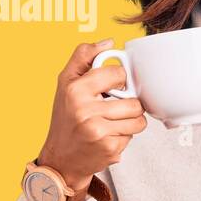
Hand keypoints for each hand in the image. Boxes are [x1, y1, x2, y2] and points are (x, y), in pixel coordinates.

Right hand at [37, 39, 148, 190]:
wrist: (61, 158)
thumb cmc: (65, 118)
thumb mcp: (66, 83)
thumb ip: (84, 57)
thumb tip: (109, 42)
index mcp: (75, 89)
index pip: (118, 74)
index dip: (120, 80)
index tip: (112, 86)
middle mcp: (85, 110)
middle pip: (134, 101)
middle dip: (128, 105)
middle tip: (112, 109)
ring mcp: (98, 131)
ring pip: (139, 120)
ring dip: (130, 122)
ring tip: (111, 122)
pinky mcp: (109, 149)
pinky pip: (132, 136)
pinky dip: (124, 136)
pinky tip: (107, 137)